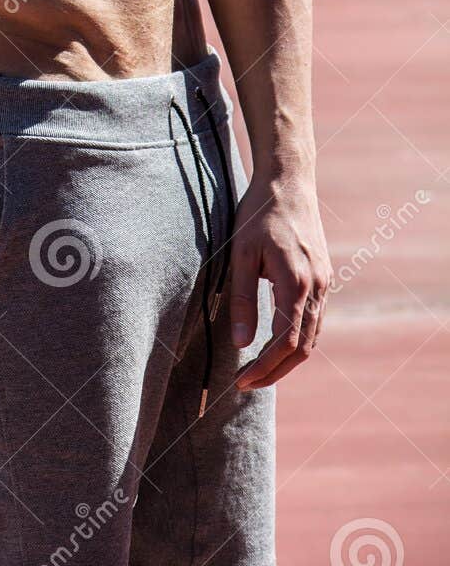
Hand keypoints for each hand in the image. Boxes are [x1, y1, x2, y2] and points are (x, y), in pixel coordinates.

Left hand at [229, 166, 330, 390]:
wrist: (288, 181)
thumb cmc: (258, 213)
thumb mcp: (240, 254)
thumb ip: (241, 299)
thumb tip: (241, 343)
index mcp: (296, 283)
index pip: (285, 343)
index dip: (264, 368)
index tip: (241, 382)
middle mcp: (317, 287)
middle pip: (303, 348)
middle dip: (276, 371)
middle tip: (247, 384)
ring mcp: (325, 282)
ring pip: (313, 336)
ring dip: (288, 359)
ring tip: (259, 370)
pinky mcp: (324, 276)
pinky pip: (316, 319)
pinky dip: (299, 338)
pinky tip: (277, 342)